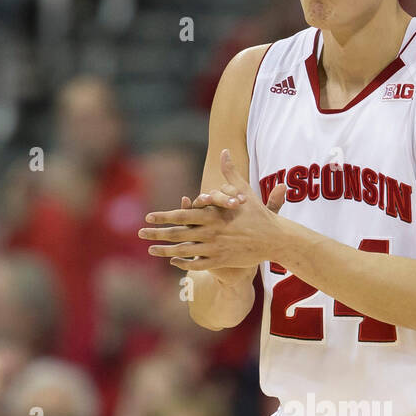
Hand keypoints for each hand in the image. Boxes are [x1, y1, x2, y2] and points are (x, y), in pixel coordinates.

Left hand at [139, 149, 287, 270]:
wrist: (274, 239)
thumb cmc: (258, 214)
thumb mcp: (244, 191)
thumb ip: (230, 173)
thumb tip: (224, 151)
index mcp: (212, 215)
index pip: (182, 215)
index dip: (164, 216)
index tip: (149, 216)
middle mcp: (210, 232)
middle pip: (177, 234)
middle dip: (156, 233)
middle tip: (140, 233)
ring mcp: (215, 248)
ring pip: (184, 251)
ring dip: (165, 251)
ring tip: (150, 250)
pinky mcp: (221, 261)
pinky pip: (197, 264)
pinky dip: (184, 264)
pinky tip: (172, 262)